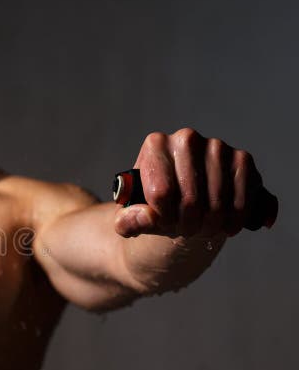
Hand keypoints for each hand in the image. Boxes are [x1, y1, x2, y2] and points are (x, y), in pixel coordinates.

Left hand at [115, 127, 277, 237]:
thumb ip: (127, 221)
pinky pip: (242, 199)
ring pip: (218, 202)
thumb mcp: (130, 218)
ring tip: (203, 229)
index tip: (164, 224)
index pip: (162, 192)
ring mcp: (217, 147)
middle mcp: (186, 138)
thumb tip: (146, 217)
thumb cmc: (154, 208)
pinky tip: (226, 226)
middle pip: (190, 199)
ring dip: (212, 226)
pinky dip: (235, 220)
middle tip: (186, 231)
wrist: (183, 202)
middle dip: (188, 225)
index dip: (164, 218)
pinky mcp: (242, 160)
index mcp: (155, 145)